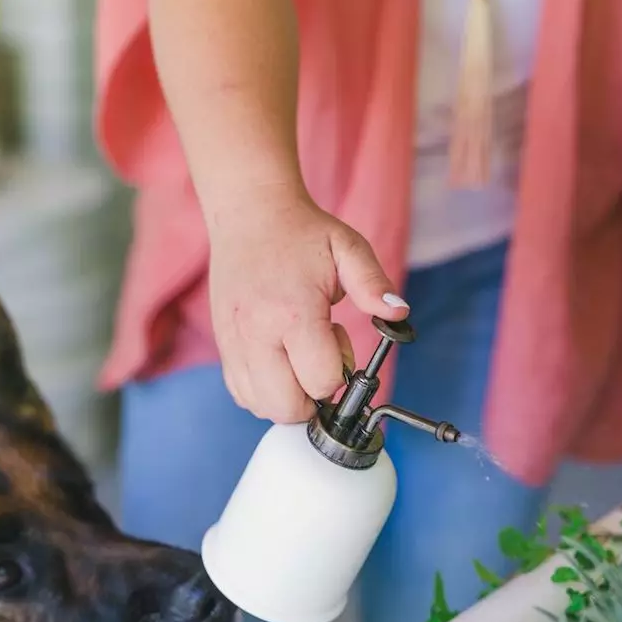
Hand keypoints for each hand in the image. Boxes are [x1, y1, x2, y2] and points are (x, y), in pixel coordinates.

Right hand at [207, 187, 409, 421]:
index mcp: (293, 313)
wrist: (248, 215)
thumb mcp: (347, 248)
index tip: (338, 345)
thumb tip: (398, 313)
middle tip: (318, 363)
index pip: (320, 381)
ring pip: (262, 407)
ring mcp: (235, 344)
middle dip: (313, 399)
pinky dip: (264, 393)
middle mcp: (257, 334)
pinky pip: (243, 395)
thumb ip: (374, 284)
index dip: (338, 375)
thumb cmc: (300, 233)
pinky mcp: (224, 348)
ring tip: (295, 358)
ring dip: (287, 397)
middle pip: (287, 407)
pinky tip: (277, 363)